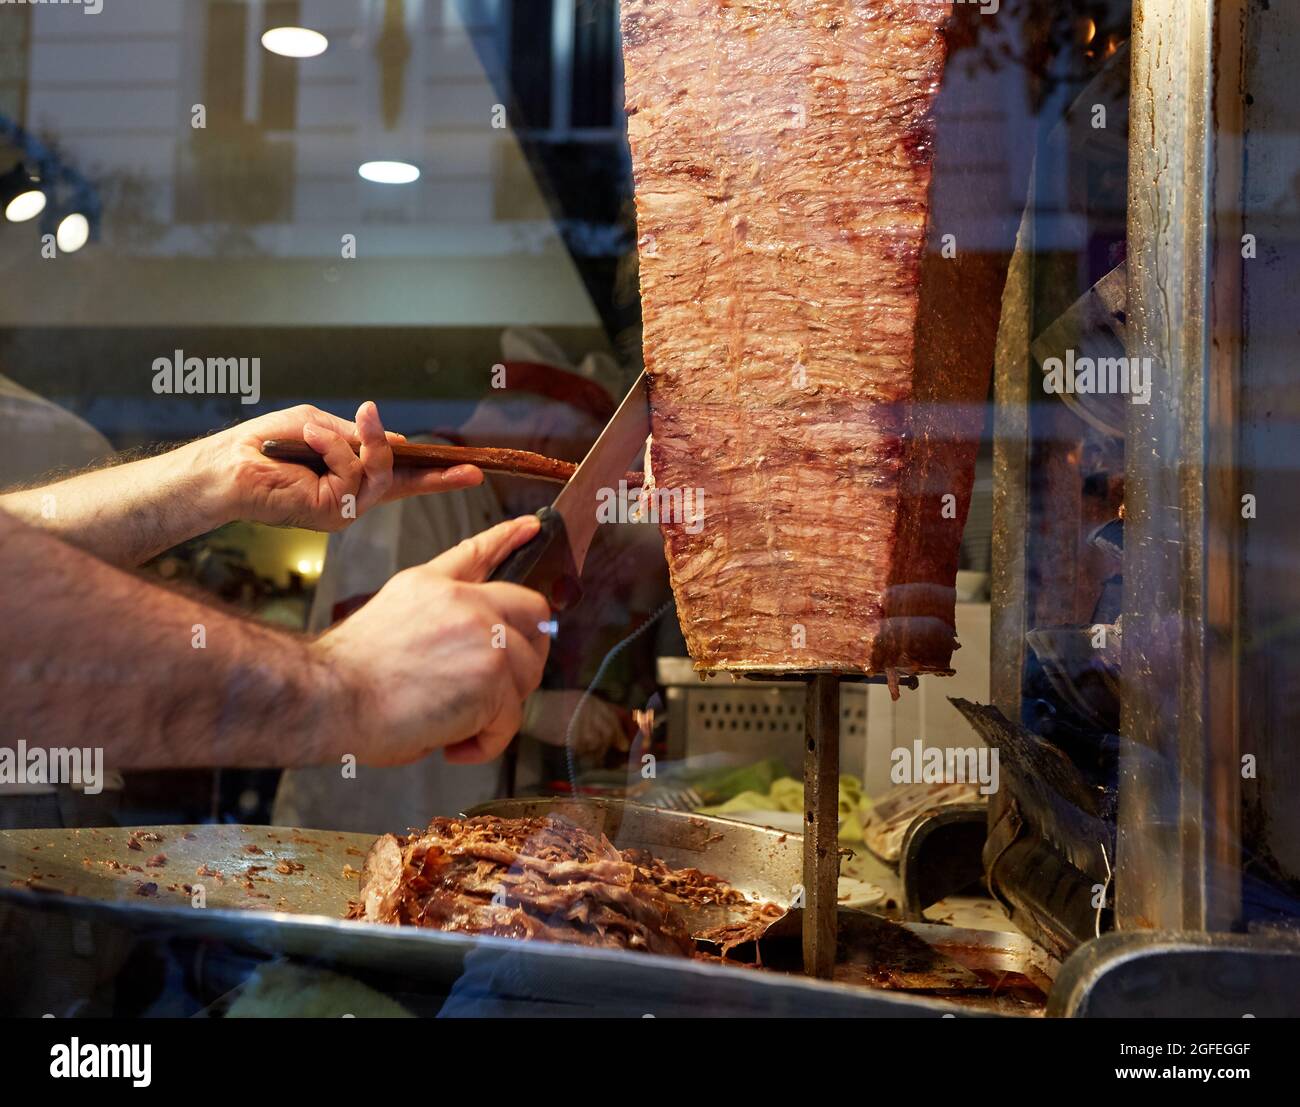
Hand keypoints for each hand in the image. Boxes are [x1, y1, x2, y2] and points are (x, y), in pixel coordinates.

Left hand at [201, 402, 483, 531]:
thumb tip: (399, 441)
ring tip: (344, 420)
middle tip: (467, 469)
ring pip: (380, 473)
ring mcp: (345, 508)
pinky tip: (311, 437)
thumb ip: (355, 434)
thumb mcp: (318, 425)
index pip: (401, 477)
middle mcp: (354, 498)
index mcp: (352, 477)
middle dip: (436, 475)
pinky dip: (333, 447)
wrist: (225, 467)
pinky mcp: (332, 512)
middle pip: (405, 483)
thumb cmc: (264, 445)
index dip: (436, 475)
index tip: (470, 471)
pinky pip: (351, 472)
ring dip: (364, 440)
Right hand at [314, 516, 551, 766]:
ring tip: (456, 727)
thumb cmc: (345, 680)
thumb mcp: (390, 624)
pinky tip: (454, 745)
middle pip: (531, 611)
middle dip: (528, 653)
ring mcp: (483, 632)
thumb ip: (436, 625)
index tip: (530, 527)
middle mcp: (462, 600)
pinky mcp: (493, 672)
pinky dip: (487, 742)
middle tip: (501, 690)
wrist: (327, 696)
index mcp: (429, 585)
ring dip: (499, 709)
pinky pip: (511, 717)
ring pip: (526, 673)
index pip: (476, 554)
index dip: (507, 539)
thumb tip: (467, 660)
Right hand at [524, 689, 628, 755]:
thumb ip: (594, 712)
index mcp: (590, 700)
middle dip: (614, 743)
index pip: (611, 717)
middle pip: (607, 730)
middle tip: (617, 751)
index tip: (624, 743)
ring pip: (596, 742)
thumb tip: (613, 731)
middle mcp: (587, 710)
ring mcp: (578, 722)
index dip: (620, 732)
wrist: (532, 709)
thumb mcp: (577, 702)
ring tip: (594, 753)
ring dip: (597, 750)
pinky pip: (582, 748)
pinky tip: (581, 752)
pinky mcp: (569, 735)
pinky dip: (584, 753)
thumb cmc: (554, 706)